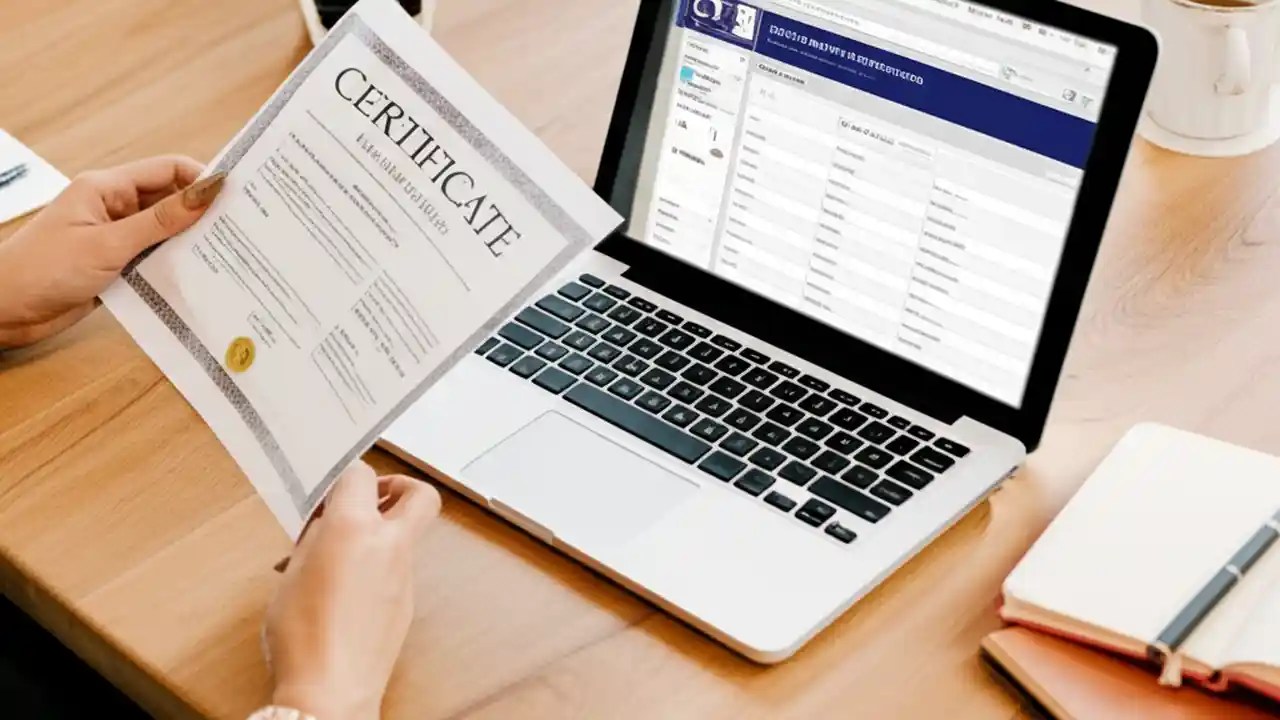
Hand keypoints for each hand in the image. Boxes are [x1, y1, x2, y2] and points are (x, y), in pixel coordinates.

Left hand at [0, 156, 225, 348]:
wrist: (3, 311)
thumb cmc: (42, 270)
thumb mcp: (108, 243)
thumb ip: (161, 221)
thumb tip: (206, 192)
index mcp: (107, 188)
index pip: (167, 170)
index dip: (202, 179)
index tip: (237, 197)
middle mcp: (113, 208)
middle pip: (170, 201)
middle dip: (202, 214)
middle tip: (240, 230)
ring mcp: (115, 237)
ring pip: (165, 233)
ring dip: (190, 244)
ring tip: (227, 257)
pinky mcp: (115, 265)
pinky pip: (154, 259)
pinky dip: (174, 266)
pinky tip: (197, 279)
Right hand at [264, 462, 440, 719]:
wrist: (329, 690)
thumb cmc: (302, 636)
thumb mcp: (292, 573)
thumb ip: (316, 537)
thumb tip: (328, 520)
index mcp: (354, 528)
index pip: (360, 474)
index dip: (344, 476)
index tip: (330, 489)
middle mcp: (388, 546)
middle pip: (419, 494)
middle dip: (397, 488)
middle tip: (366, 500)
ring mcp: (404, 576)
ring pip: (406, 534)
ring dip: (381, 532)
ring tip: (338, 556)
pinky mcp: (406, 603)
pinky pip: (398, 568)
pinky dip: (378, 565)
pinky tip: (345, 588)